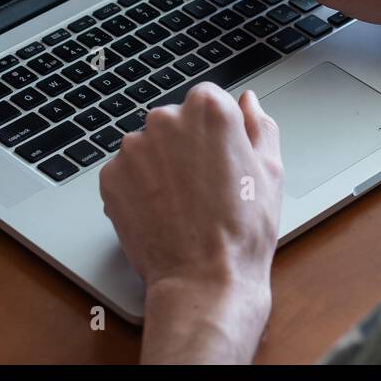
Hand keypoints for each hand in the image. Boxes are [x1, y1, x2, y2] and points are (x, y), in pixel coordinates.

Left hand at [99, 83, 282, 362]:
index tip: (221, 159)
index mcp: (208, 109)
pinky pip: (125, 173)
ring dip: (159, 166)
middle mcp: (165, 118)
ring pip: (147, 147)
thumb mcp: (270, 171)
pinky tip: (159, 212)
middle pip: (174, 122)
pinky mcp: (110, 176)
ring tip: (180, 204)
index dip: (216, 132)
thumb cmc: (243, 230)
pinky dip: (137, 189)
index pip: (206, 101)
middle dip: (184, 147)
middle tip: (203, 187)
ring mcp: (133, 148)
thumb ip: (258, 126)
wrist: (203, 279)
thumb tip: (249, 101)